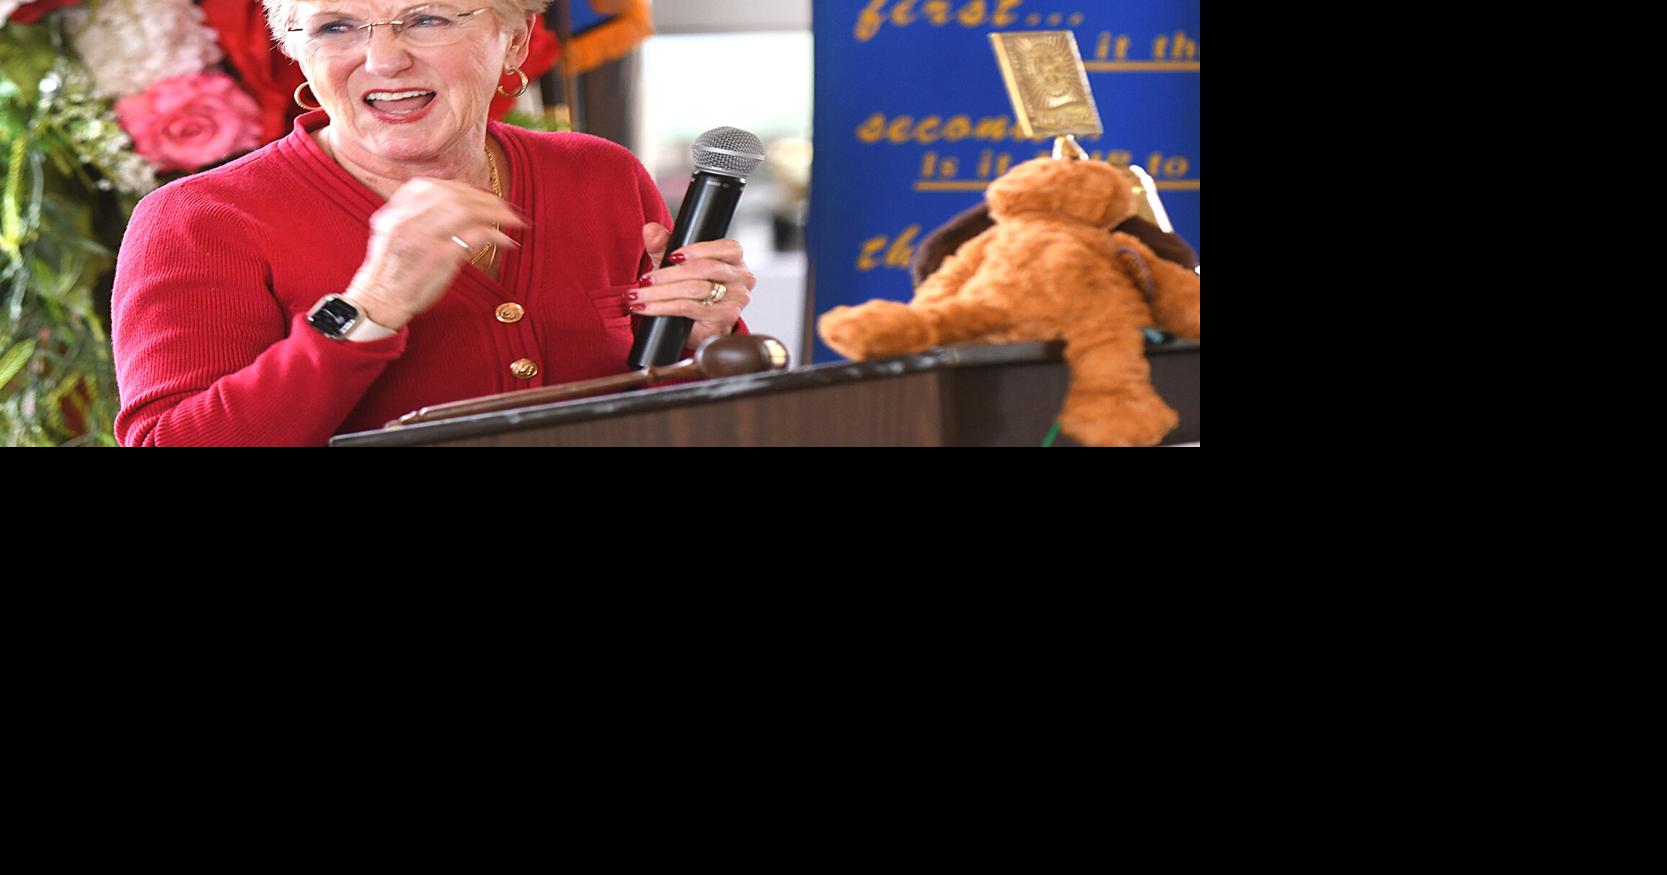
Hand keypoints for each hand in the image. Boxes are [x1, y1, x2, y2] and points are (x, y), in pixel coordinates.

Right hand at [343, 177, 523, 328]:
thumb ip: (414, 217)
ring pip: (465, 210)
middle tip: (504, 207)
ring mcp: (423, 238)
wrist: (378, 303)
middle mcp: (406, 221)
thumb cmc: (391, 273)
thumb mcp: (392, 235)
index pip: (431, 186)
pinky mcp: (439, 258)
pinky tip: (505, 241)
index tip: (478, 195)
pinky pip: (475, 236)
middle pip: (452, 195)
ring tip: (511, 220)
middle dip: (484, 198)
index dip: (461, 187)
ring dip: (495, 212)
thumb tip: (454, 205)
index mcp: (394, 213)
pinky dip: (495, 234)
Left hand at [635, 222, 755, 350]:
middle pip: (707, 269)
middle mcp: (741, 279)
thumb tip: (651, 230)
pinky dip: (664, 307)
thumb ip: (662, 244)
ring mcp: (735, 301)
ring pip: (695, 289)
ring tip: (640, 295)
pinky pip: (690, 308)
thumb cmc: (687, 289)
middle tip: (645, 279)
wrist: (691, 325)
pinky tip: (647, 308)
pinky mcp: (724, 319)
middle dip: (670, 274)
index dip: (699, 250)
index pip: (727, 248)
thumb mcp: (673, 263)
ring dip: (661, 292)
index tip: (672, 256)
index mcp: (735, 260)